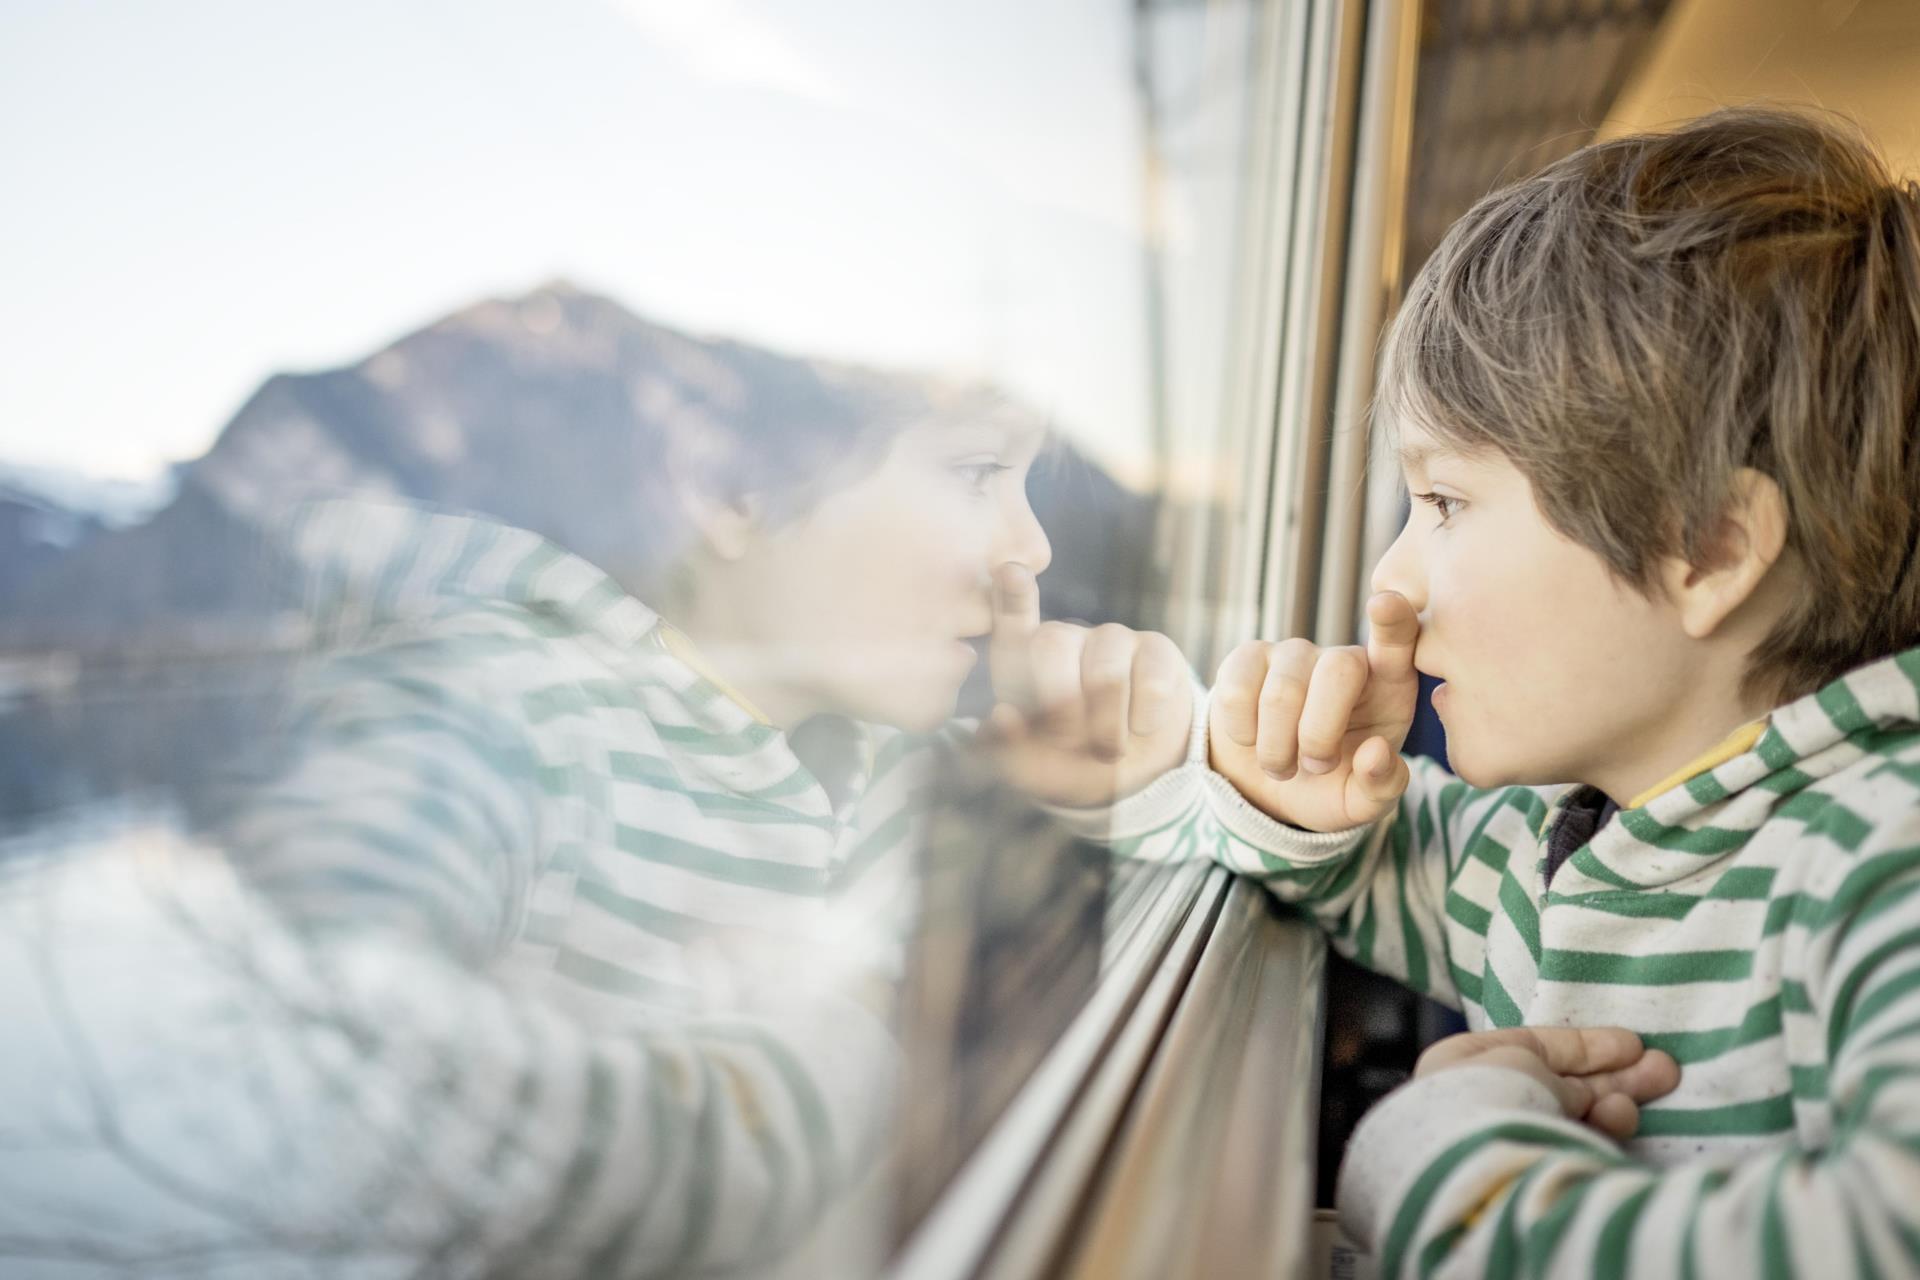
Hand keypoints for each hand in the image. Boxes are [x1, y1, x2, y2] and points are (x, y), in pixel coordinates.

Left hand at [982, 563, 1193, 807]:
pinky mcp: (1157, 650)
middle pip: (1052, 645)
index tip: (1010, 572)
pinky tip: (1140, 727)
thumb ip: (1006, 746)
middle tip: (1070, 743)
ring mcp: (1112, 638)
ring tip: (1108, 749)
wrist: (1135, 774)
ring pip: (1105, 675)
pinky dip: (1143, 721)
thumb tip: (1001, 716)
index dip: (1011, 595)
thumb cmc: (1070, 761)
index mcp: (1023, 659)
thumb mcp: (1030, 764)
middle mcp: (1065, 638)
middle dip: (1059, 708)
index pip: (1011, 617)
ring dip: (1105, 728)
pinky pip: (1152, 684)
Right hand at [1207, 590, 1421, 831]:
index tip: (1384, 604)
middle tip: (1315, 767)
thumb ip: (1381, 786)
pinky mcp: (1247, 659)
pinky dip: (1243, 733)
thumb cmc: (1328, 788)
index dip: (1392, 621)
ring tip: (1282, 767)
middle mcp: (1342, 660)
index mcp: (1387, 685)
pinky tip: (1252, 741)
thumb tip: (1377, 751)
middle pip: (1338, 669)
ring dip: (1277, 748)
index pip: (1397, 639)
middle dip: (1319, 734)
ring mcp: (1293, 654)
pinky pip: (1238, 690)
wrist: (1267, 790)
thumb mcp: (1362, 804)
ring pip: (1283, 691)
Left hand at [1414, 1026, 1681, 1141]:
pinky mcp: (1536, 1174)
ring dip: (1615, 1102)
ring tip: (1647, 1093)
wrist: (1477, 1166)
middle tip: (1667, 1070)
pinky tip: (1621, 1118)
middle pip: (1561, 1083)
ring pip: (1574, 1116)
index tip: (1633, 1045)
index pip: (1535, 1048)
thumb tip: (1582, 1097)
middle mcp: (1486, 1100)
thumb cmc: (1490, 1094)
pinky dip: (1601, 1132)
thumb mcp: (1523, 1061)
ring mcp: (1512, 1140)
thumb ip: (1558, 1074)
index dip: (1586, 1046)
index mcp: (1465, 1063)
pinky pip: (1576, 1144)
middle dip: (1616, 1076)